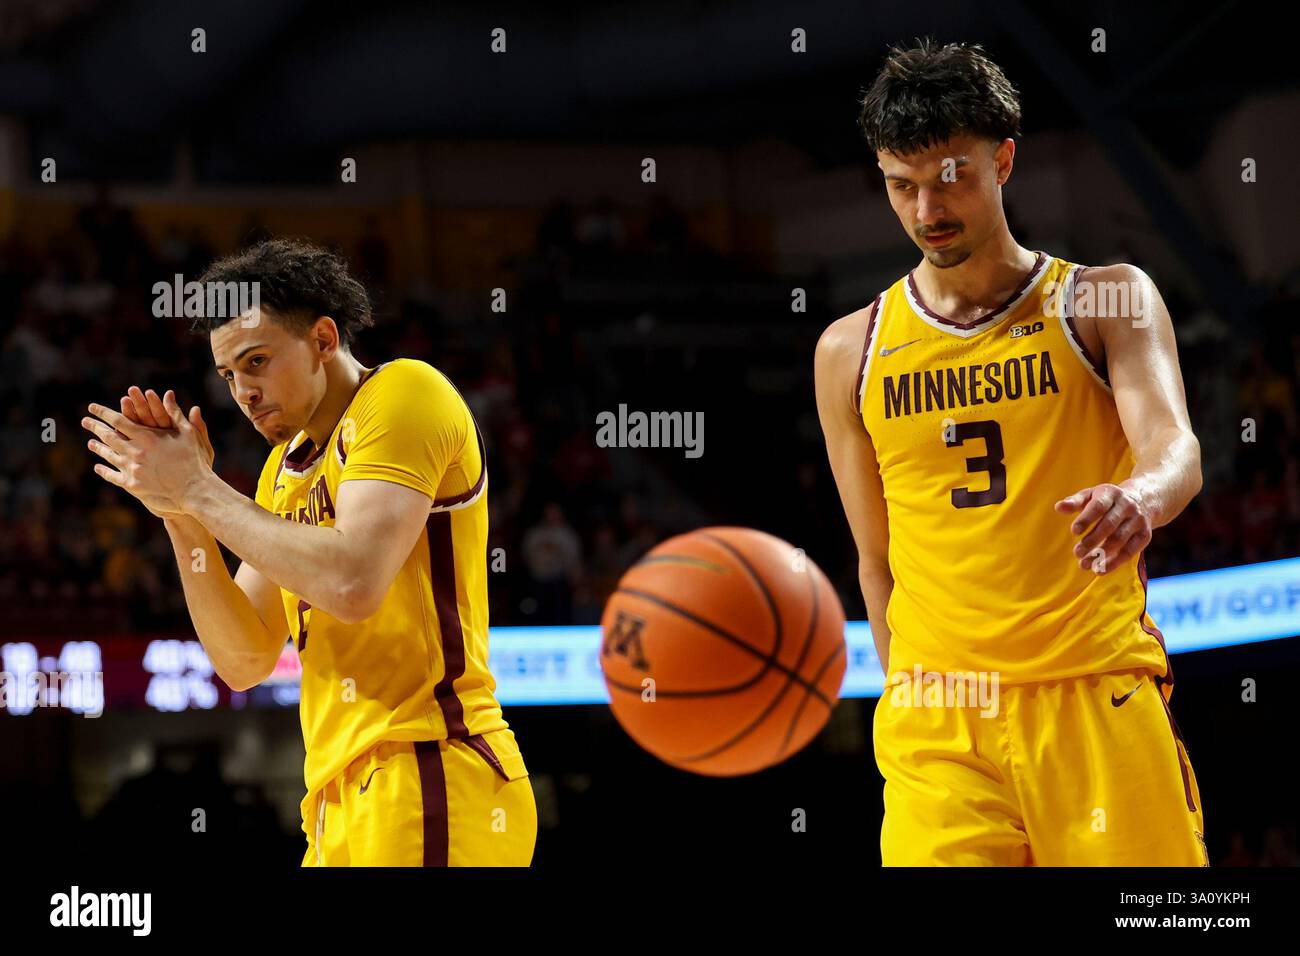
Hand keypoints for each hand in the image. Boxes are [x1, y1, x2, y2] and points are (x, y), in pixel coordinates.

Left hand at [84, 391, 213, 514]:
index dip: (103, 413)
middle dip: (95, 427)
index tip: (92, 407)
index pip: (118, 420)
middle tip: (85, 421)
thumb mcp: (189, 433)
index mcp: (147, 437)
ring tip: (91, 443)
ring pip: (109, 455)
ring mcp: (132, 469)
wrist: (194, 490)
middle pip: (109, 436)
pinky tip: (98, 467)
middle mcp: (135, 452)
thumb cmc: (195, 460)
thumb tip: (168, 395)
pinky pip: (113, 476)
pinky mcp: (132, 485)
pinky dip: (104, 471)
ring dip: (98, 448)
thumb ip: (175, 414)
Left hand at [1054, 482, 1151, 573]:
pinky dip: (1115, 562)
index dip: (1086, 519)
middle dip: (1092, 540)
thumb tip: (1058, 507)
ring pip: (1120, 539)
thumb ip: (1074, 502)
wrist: (1143, 499)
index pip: (1099, 506)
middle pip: (1109, 525)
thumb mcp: (1091, 495)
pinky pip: (1130, 551)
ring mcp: (1138, 520)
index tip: (1074, 531)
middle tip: (1077, 553)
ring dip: (1102, 554)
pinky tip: (1100, 570)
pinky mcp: (1145, 535)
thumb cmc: (1107, 500)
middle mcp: (1127, 506)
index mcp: (1111, 494)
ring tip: (1084, 565)